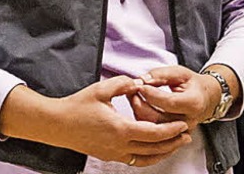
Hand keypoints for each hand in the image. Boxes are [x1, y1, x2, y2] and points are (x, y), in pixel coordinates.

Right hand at [0, 76, 191, 166]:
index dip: (171, 131)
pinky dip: (147, 157)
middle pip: (152, 149)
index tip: (183, 125)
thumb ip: (124, 83)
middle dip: (172, 143)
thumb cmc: (78, 105)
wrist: (56, 124)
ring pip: (144, 159)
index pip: (153, 133)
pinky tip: (153, 150)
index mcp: (120, 129)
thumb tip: (140, 83)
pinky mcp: (107, 155)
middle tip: (187, 136)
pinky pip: (132, 161)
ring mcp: (112, 153)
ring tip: (175, 145)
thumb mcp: (102, 89)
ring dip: (162, 153)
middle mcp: (118, 145)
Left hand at [133, 64, 241, 130]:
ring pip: (151, 127)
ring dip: (137, 112)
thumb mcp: (181, 73)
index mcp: (194, 103)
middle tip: (132, 91)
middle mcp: (188, 121)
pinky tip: (138, 107)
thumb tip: (141, 80)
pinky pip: (151, 134)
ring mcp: (180, 133)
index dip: (152, 94)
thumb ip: (162, 74)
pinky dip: (141, 121)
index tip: (140, 85)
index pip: (169, 102)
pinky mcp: (171, 139)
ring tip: (133, 97)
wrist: (206, 99)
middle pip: (157, 118)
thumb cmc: (192, 84)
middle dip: (140, 103)